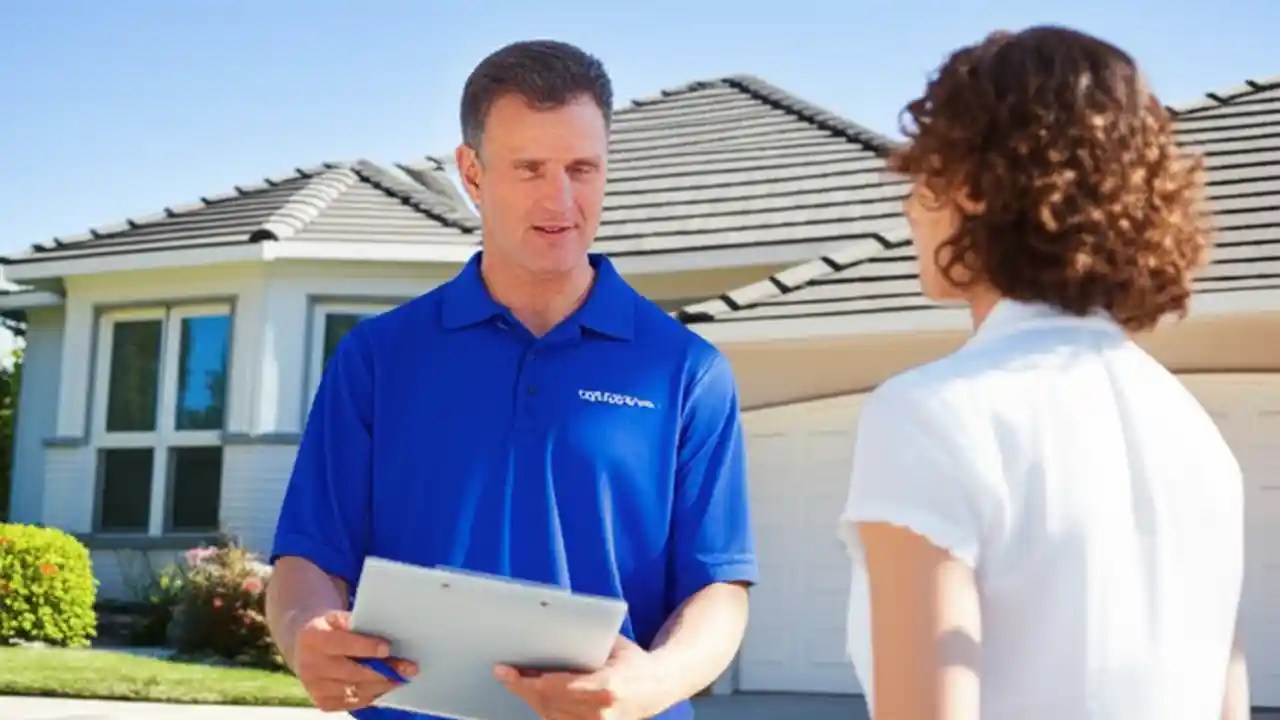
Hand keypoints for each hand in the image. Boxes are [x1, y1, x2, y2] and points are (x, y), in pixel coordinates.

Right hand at [291, 610, 418, 711]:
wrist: (305, 646)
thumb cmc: (331, 629)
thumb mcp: (339, 617)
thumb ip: (359, 624)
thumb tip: (392, 633)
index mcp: (313, 637)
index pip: (341, 644)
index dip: (365, 647)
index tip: (387, 648)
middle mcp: (310, 664)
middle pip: (351, 672)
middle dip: (382, 671)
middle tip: (407, 669)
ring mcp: (314, 686)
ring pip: (354, 690)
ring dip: (382, 685)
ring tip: (401, 678)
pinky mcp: (321, 701)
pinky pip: (351, 703)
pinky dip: (371, 696)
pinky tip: (384, 687)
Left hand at [494, 635, 672, 719]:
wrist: (659, 685)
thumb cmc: (632, 659)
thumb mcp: (609, 644)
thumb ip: (580, 645)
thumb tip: (541, 637)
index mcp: (606, 687)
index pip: (553, 687)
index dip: (524, 681)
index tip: (504, 670)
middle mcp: (601, 713)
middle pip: (547, 703)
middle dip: (523, 688)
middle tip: (504, 674)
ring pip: (551, 716)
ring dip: (532, 700)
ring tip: (519, 682)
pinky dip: (547, 710)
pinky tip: (538, 697)